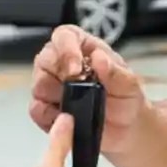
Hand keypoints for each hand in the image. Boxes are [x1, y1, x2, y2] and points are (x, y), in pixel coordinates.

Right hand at [30, 24, 146, 154]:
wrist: (126, 130)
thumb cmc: (126, 100)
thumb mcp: (130, 85)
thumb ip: (116, 72)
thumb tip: (99, 58)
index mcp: (85, 48)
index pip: (65, 36)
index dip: (65, 48)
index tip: (75, 68)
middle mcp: (64, 64)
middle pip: (45, 58)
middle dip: (59, 75)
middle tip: (77, 89)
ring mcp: (53, 86)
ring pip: (38, 84)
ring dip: (56, 96)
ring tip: (78, 106)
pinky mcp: (48, 109)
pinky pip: (36, 110)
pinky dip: (50, 116)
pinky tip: (69, 119)